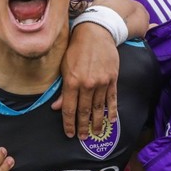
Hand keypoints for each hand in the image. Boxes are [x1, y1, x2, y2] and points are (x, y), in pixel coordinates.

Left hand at [55, 22, 118, 138]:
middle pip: (84, 111)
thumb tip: (57, 107)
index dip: (69, 123)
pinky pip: (112, 99)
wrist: (96, 33)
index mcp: (72, 81)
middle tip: (83, 138)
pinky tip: (110, 121)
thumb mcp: (64, 66)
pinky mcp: (113, 79)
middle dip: (83, 127)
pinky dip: (112, 111)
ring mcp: (102, 82)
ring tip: (95, 133)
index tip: (69, 133)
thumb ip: (62, 88)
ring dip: (97, 123)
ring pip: (99, 108)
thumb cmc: (76, 49)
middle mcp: (87, 84)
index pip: (69, 108)